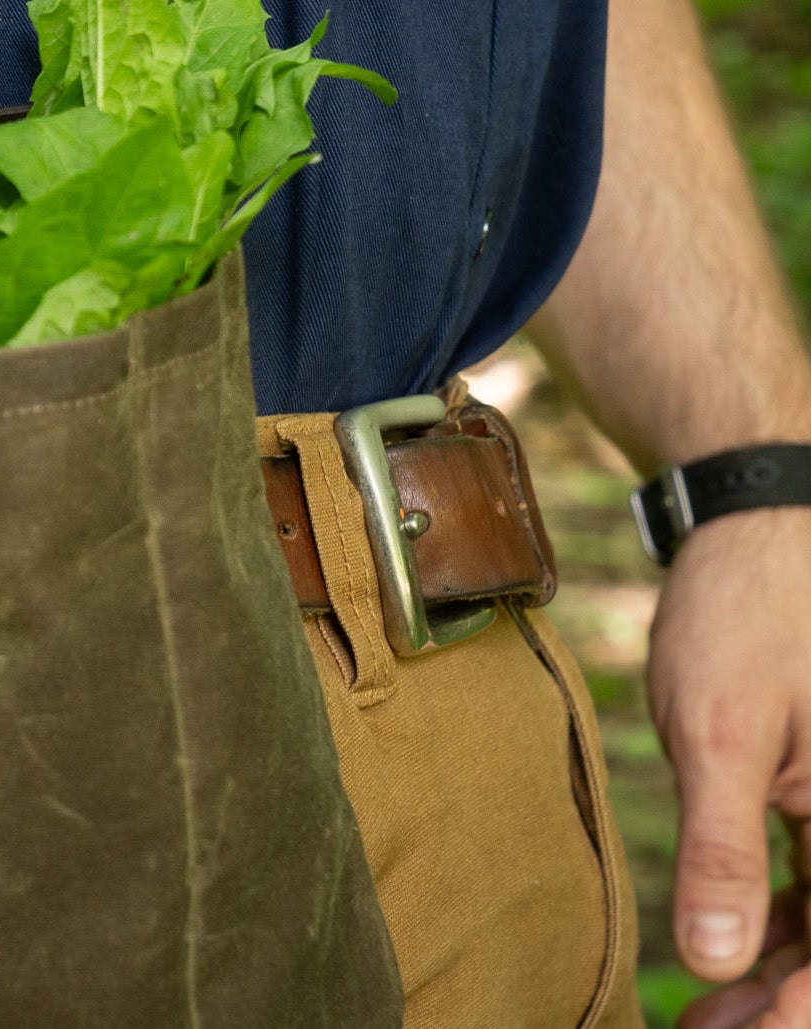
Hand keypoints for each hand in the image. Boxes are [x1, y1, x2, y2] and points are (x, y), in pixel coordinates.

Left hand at [649, 507, 810, 1023]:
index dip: (801, 1016)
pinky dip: (780, 926)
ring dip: (783, 977)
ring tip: (707, 1016)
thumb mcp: (718, 733)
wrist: (766, 528)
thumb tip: (713, 960)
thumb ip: (722, 850)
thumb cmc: (748, 615)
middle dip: (787, 1005)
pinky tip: (727, 956)